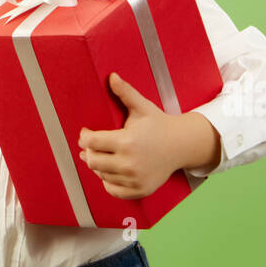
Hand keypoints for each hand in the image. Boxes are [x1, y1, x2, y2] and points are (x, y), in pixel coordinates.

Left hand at [78, 73, 218, 198]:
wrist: (181, 145)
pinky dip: (107, 181)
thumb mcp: (142, 107)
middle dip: (88, 151)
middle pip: (92, 160)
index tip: (85, 132)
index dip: (84, 137)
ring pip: (101, 175)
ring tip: (99, 155)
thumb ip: (125, 92)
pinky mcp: (140, 190)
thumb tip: (111, 76)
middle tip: (89, 145)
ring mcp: (135, 179)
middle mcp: (130, 163)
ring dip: (97, 165)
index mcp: (128, 142)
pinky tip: (109, 170)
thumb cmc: (159, 125)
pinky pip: (113, 190)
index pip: (92, 142)